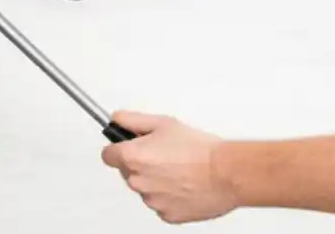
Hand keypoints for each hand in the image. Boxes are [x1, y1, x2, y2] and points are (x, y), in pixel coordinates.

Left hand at [102, 112, 239, 223]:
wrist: (227, 174)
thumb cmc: (200, 150)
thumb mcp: (163, 123)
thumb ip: (132, 120)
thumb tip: (117, 120)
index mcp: (132, 157)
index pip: (108, 155)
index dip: (118, 148)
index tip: (126, 146)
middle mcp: (137, 180)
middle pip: (126, 172)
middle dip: (139, 164)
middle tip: (162, 156)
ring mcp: (152, 200)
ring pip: (144, 189)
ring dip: (154, 181)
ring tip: (178, 170)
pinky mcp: (168, 215)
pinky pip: (161, 204)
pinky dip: (169, 197)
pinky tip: (183, 185)